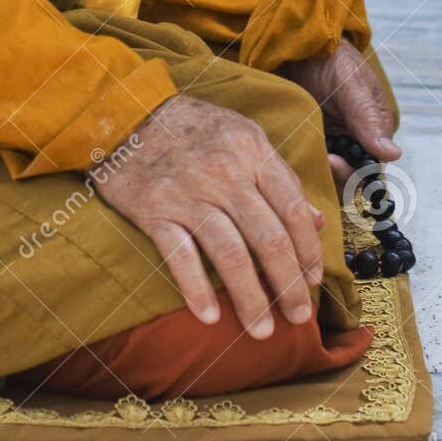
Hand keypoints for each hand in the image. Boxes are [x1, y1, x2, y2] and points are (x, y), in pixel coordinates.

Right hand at [95, 94, 323, 337]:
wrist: (126, 111)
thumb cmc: (192, 126)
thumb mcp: (242, 135)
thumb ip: (278, 175)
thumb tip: (315, 220)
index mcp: (251, 150)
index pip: (291, 208)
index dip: (308, 250)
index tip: (313, 281)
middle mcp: (224, 172)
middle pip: (267, 238)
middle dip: (288, 284)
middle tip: (298, 317)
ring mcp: (187, 192)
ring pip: (230, 255)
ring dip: (250, 298)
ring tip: (262, 330)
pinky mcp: (153, 210)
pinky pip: (181, 257)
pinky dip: (197, 290)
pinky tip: (209, 317)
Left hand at [288, 39, 399, 188]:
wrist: (299, 44)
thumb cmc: (331, 59)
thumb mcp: (351, 86)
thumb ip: (368, 118)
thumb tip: (393, 154)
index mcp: (374, 130)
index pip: (371, 170)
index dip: (354, 174)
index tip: (332, 160)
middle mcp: (355, 141)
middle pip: (350, 179)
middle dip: (335, 177)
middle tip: (318, 157)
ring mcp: (331, 142)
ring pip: (329, 176)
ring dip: (318, 172)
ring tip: (303, 152)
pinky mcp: (310, 140)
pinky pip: (310, 163)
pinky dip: (303, 164)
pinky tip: (293, 154)